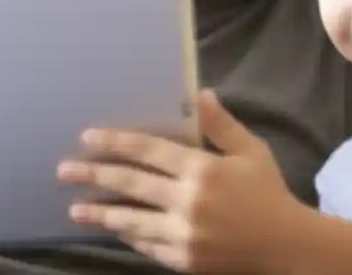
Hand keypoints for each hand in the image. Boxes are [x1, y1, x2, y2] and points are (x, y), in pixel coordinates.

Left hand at [57, 90, 306, 272]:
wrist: (287, 247)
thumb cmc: (268, 193)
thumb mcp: (251, 152)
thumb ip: (221, 125)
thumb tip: (200, 93)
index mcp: (203, 170)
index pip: (149, 151)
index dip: (116, 142)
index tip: (87, 138)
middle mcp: (188, 202)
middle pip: (131, 184)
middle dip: (94, 176)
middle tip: (64, 170)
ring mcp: (184, 235)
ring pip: (132, 220)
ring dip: (101, 213)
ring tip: (75, 209)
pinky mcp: (184, 260)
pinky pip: (148, 246)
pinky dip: (129, 236)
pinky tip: (114, 229)